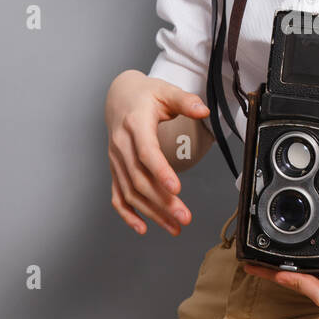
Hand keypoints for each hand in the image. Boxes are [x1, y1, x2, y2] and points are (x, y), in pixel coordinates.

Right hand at [105, 70, 209, 236]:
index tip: (176, 189)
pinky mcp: (115, 169)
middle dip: (162, 202)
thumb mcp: (166, 91)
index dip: (160, 172)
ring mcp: (116, 159)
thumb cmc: (144, 94)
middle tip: (184, 217)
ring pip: (130, 191)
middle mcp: (122, 145)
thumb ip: (185, 100)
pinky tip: (142, 227)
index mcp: (135, 124)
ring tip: (174, 226)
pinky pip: (117, 194)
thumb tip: (203, 110)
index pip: (146, 152)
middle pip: (140, 179)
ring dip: (151, 212)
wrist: (119, 96)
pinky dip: (127, 213)